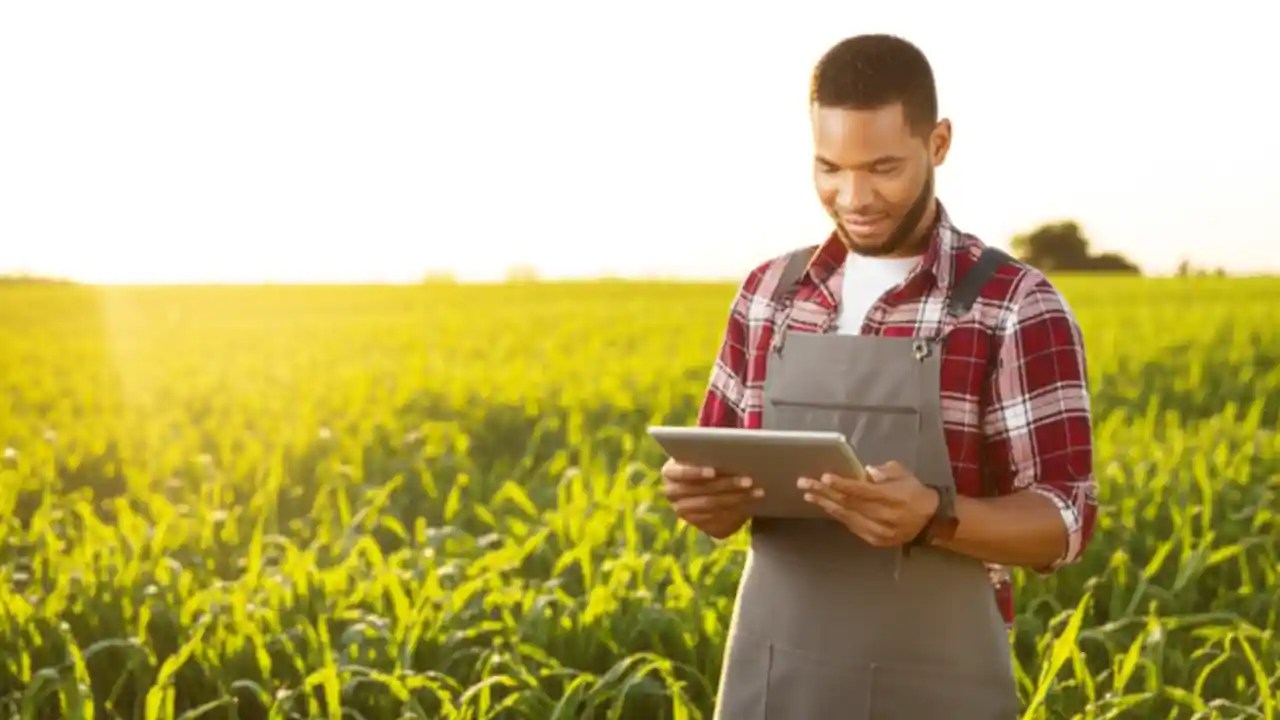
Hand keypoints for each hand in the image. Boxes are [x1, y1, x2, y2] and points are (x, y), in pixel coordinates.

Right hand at [661, 458, 761, 538]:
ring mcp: (683, 511)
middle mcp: (672, 493)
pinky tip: (752, 504)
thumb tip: (733, 450)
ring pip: (711, 505)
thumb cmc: (707, 460)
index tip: (713, 471)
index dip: (696, 472)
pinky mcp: (698, 524)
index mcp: (669, 472)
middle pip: (701, 491)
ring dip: (736, 498)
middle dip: (726, 485)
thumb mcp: (705, 453)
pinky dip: (736, 511)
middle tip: (749, 480)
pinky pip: (717, 519)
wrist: (704, 483)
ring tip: (757, 491)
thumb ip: (711, 451)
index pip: (680, 473)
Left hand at [797, 461, 938, 546]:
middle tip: (804, 484)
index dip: (842, 484)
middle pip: (849, 503)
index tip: (825, 477)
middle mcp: (884, 516)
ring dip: (825, 505)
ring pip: (847, 517)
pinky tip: (826, 507)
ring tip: (809, 495)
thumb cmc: (914, 492)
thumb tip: (866, 472)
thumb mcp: (904, 474)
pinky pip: (852, 526)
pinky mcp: (875, 540)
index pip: (861, 491)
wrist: (931, 521)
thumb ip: (885, 471)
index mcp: (892, 497)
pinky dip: (838, 516)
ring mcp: (878, 531)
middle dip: (824, 493)